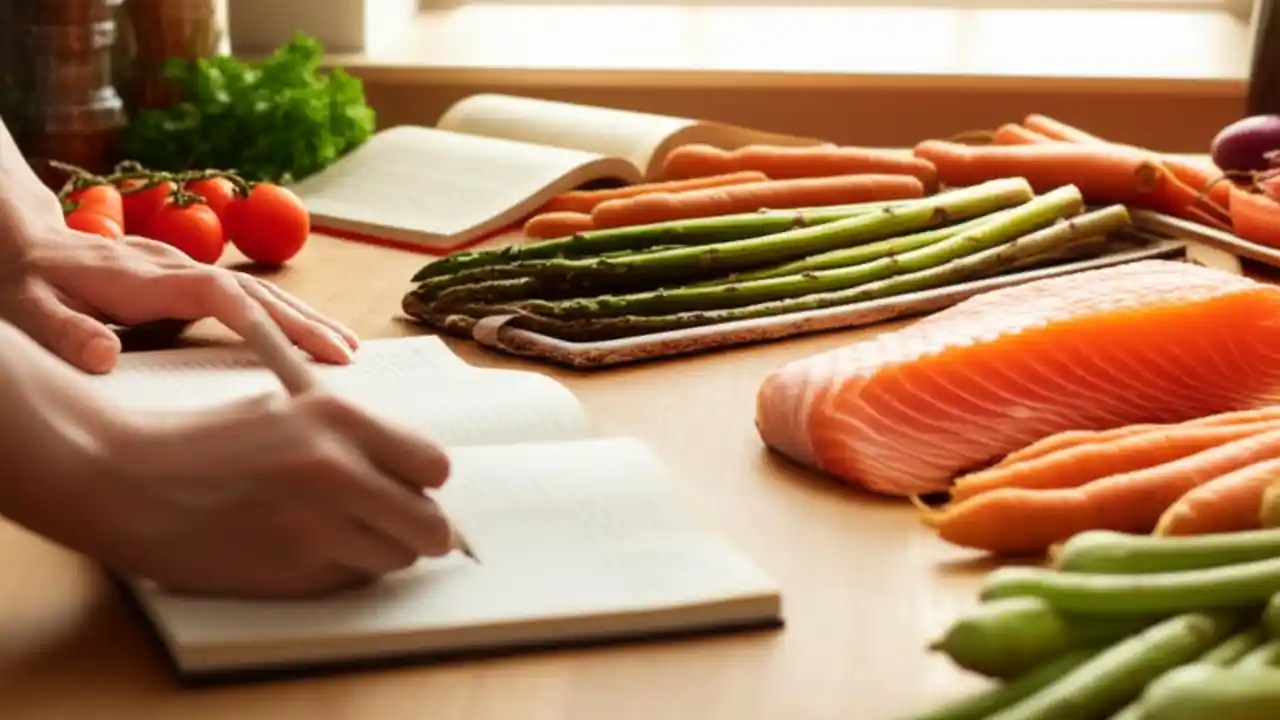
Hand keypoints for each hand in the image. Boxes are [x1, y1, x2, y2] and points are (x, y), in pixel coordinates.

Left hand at [0, 226, 358, 373]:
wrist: (21, 241)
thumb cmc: (25, 282)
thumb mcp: (28, 310)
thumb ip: (65, 333)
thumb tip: (107, 358)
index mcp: (146, 280)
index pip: (218, 296)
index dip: (261, 321)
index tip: (301, 350)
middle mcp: (177, 269)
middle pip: (256, 292)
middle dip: (305, 322)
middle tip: (349, 355)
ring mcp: (187, 272)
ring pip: (260, 291)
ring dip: (305, 317)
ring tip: (348, 348)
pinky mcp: (189, 280)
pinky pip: (249, 297)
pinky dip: (286, 314)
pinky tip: (309, 333)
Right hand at [84, 389, 454, 597]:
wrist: (128, 480)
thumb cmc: (206, 441)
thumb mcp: (289, 410)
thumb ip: (353, 439)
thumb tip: (411, 474)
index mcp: (339, 420)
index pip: (434, 466)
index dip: (425, 483)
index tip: (413, 488)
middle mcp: (338, 473)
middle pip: (430, 526)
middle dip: (420, 528)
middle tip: (397, 525)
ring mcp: (316, 528)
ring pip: (396, 559)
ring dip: (379, 551)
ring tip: (337, 531)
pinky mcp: (293, 573)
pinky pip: (349, 579)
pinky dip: (339, 570)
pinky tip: (300, 547)